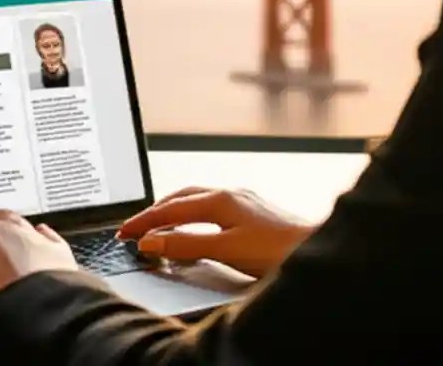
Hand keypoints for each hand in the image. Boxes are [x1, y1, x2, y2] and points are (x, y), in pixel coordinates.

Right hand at [117, 186, 312, 278]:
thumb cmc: (277, 250)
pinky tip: (194, 227)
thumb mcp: (225, 250)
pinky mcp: (253, 211)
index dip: (144, 222)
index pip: (170, 209)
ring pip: (196, 200)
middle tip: (133, 228)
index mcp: (219, 199)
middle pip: (181, 198)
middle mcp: (229, 193)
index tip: (124, 232)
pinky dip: (192, 216)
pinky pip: (211, 207)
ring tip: (156, 225)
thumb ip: (186, 246)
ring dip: (173, 211)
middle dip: (154, 211)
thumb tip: (152, 242)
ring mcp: (243, 200)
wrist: (318, 250)